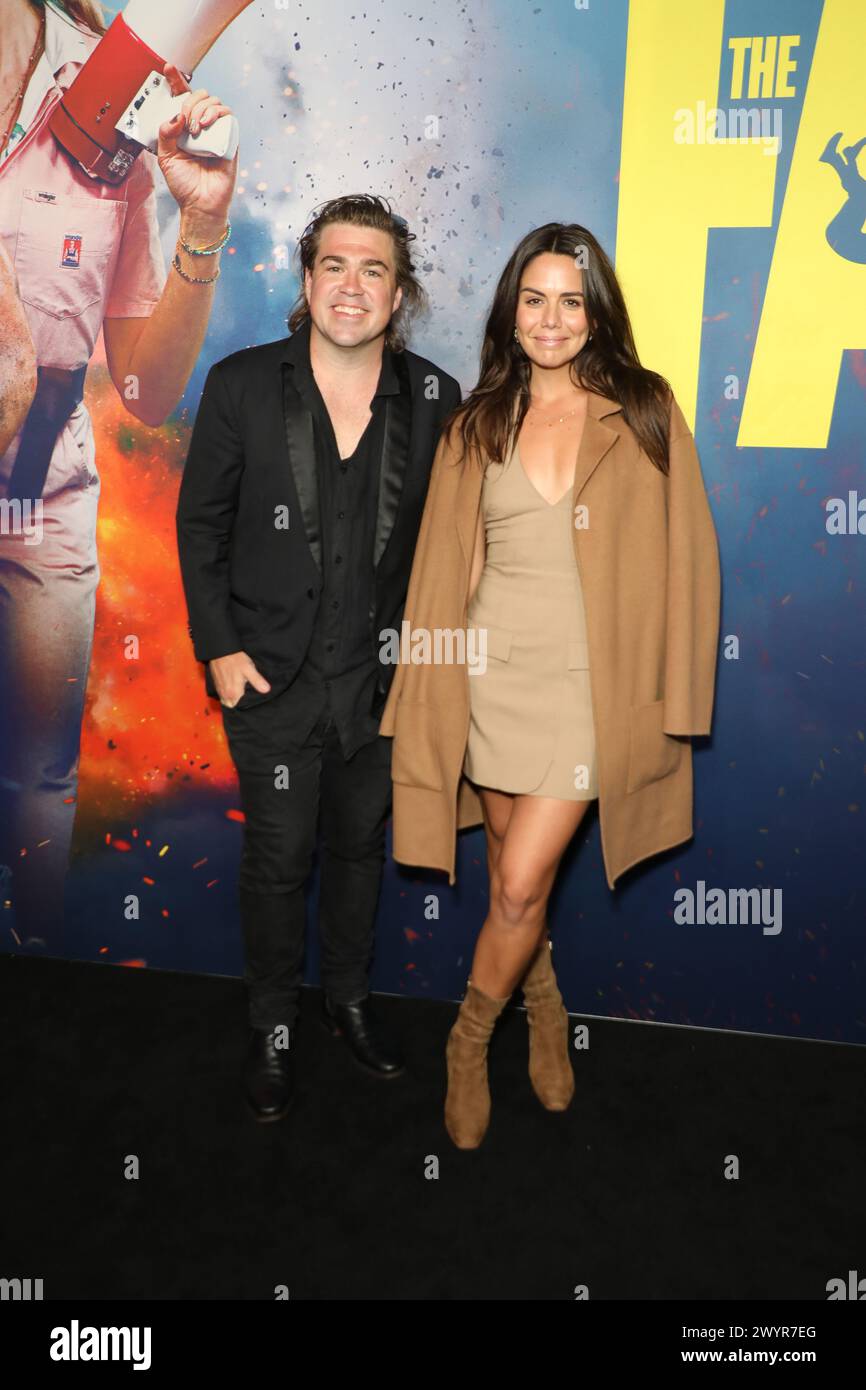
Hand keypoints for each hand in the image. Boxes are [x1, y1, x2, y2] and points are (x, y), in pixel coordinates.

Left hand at [156, 62, 237, 225]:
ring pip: (215, 103)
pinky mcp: (230, 140)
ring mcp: (217, 132)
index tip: (168, 69)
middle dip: (190, 100)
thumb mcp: (166, 157)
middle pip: (200, 96)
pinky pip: (229, 117)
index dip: (176, 81)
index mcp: (185, 128)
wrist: (200, 204)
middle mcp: (201, 126)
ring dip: (202, 108)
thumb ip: (165, 134)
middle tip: (184, 119)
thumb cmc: (184, 184)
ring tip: (195, 128)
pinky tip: (204, 126)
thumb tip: (175, 115)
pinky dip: (217, 114)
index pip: (182, 98)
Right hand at [209, 652, 270, 707]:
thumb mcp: (249, 669)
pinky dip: (227, 696)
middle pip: (232, 706)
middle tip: (246, 699)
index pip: (239, 708)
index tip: (251, 703)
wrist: (220, 651)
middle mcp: (226, 694)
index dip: (245, 707)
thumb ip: (257, 681)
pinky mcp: (217, 686)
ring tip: (240, 696)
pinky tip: (233, 690)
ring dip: (232, 701)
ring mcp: (220, 690)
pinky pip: (222, 696)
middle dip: (238, 705)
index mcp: (234, 693)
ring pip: (226, 702)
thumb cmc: (235, 660)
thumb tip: (266, 690)